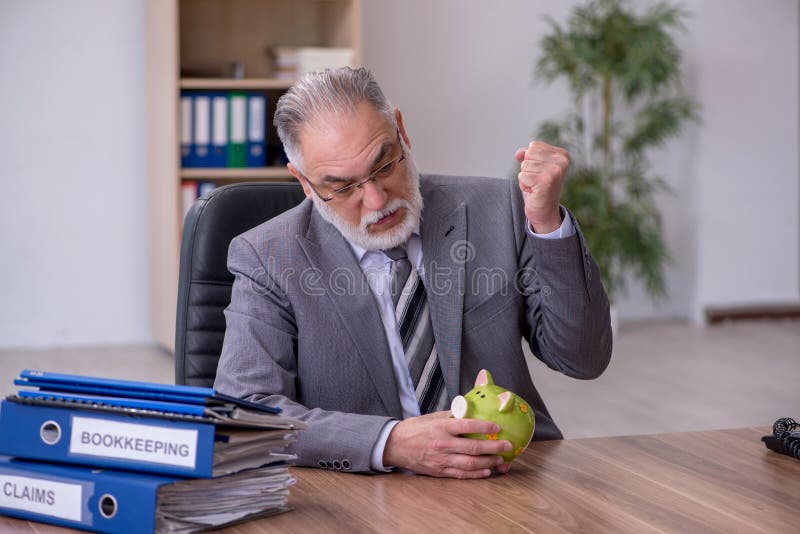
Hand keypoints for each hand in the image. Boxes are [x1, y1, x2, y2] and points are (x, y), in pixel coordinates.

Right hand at [383, 411, 511, 478]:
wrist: (395, 445)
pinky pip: (461, 474)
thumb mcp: (432, 417)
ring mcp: (442, 460)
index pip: (467, 426)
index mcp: (442, 427)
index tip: (497, 427)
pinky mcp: (440, 471)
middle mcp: (443, 444)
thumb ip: (451, 416)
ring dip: (488, 462)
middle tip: (507, 446)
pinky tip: (486, 471)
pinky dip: (476, 474)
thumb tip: (470, 411)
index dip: (484, 427)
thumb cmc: (415, 428)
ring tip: (500, 460)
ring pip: (470, 463)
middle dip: (493, 447)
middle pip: (473, 447)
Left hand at [514, 141, 569, 233]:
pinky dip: (524, 185)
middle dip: (527, 168)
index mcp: (562, 155)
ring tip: (536, 186)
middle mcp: (561, 161)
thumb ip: (527, 155)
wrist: (545, 212)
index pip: (533, 146)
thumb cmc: (539, 187)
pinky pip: (522, 176)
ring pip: (524, 165)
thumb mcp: (535, 167)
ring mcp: (555, 171)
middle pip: (528, 154)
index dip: (531, 160)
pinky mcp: (545, 182)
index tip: (540, 173)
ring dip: (526, 178)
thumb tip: (519, 154)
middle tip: (537, 180)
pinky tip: (534, 191)